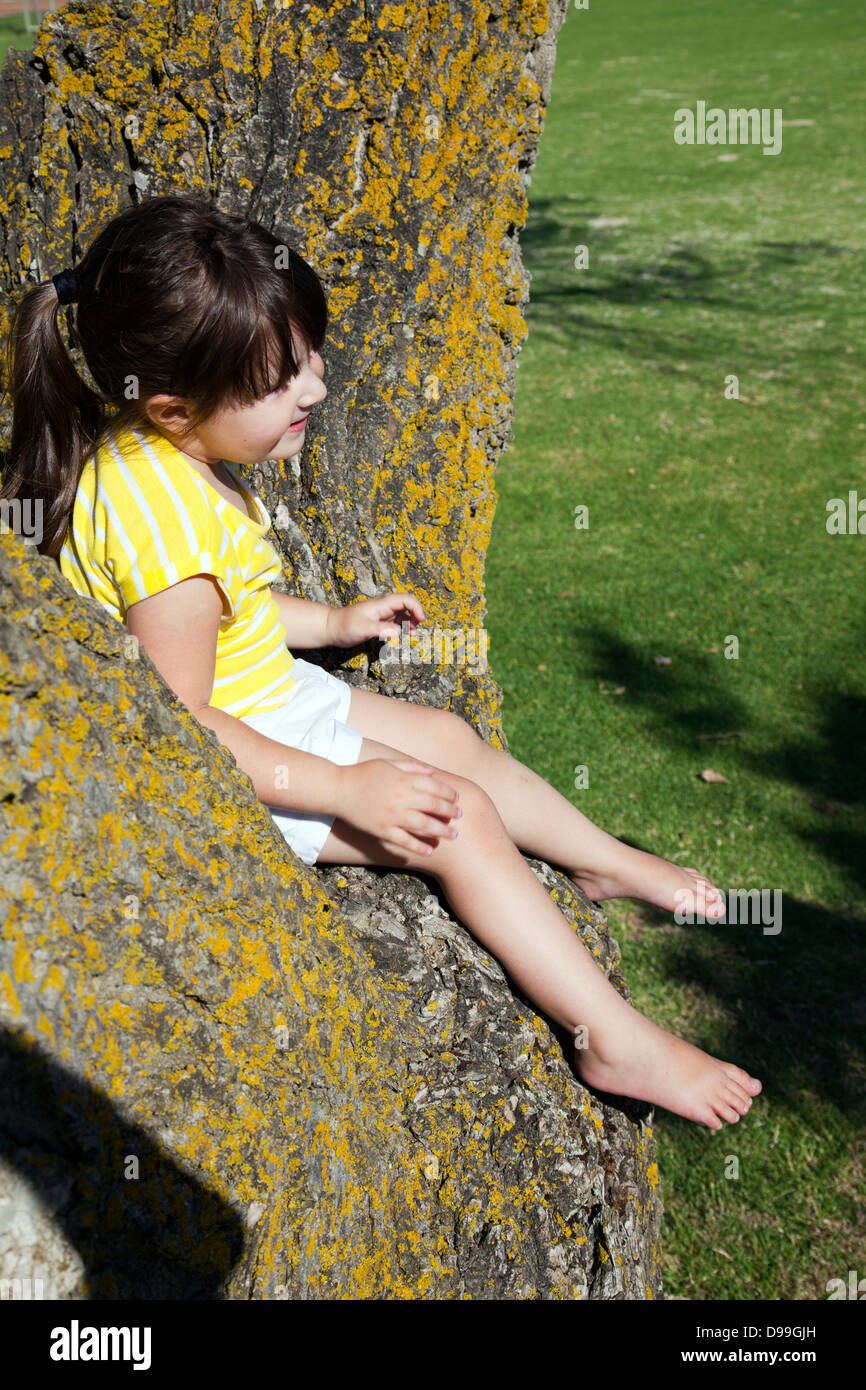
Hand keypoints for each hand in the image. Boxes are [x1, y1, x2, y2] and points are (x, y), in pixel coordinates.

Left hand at [326, 592, 424, 647]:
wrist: (331, 628)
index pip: (405, 600)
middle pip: (406, 605)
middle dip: (415, 614)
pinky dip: (402, 628)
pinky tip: (402, 636)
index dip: (416, 608)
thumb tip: (398, 632)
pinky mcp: (378, 622)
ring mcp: (381, 614)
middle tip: (417, 628)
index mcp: (381, 605)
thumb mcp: (362, 628)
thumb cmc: (344, 626)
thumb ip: (380, 629)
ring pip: (402, 614)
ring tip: (412, 634)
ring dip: (410, 622)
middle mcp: (383, 607)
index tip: (421, 620)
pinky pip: (395, 622)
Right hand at [335, 758, 460, 856]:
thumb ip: (412, 767)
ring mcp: (392, 816)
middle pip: (433, 807)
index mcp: (404, 780)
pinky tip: (430, 851)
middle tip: (460, 816)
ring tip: (453, 835)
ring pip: (423, 825)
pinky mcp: (382, 830)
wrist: (338, 789)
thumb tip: (433, 772)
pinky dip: (418, 847)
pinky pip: (404, 841)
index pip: (435, 788)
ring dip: (441, 831)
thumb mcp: (388, 763)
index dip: (449, 794)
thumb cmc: (363, 774)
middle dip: (450, 812)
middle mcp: (401, 798)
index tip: (457, 799)